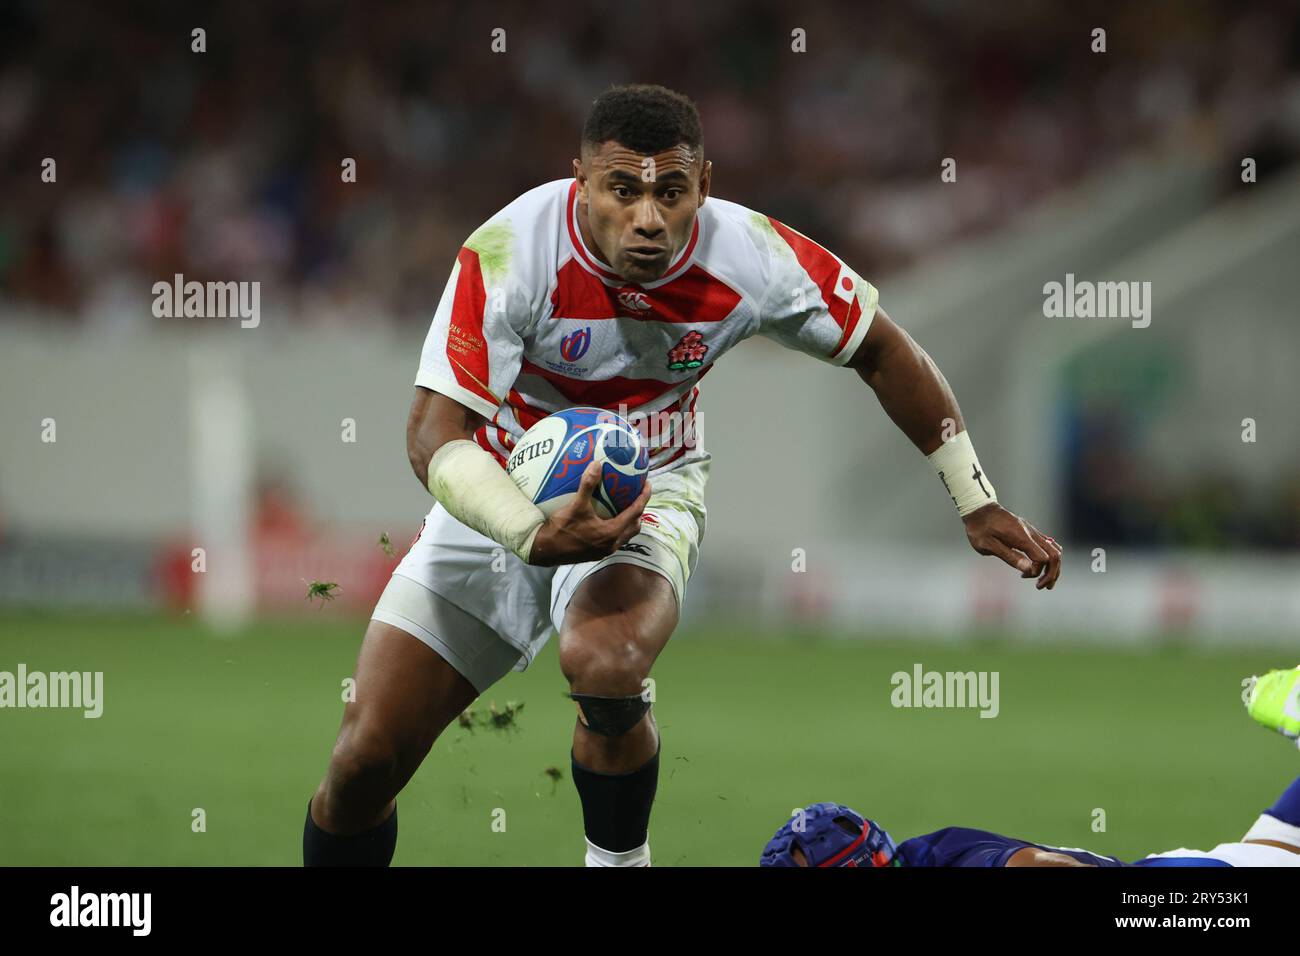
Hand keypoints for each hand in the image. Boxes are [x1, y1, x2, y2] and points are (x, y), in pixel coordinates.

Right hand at [527, 461, 650, 566]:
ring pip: (626, 535)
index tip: (647, 484)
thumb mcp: (576, 505)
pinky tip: (607, 519)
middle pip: (635, 525)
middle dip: (639, 511)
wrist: (545, 551)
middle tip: (636, 496)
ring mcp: (605, 550)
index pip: (636, 512)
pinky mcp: (597, 553)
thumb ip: (588, 485)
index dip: (643, 497)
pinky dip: (617, 528)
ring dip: (629, 521)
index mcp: (612, 532)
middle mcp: (612, 544)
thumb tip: (596, 464)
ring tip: (624, 506)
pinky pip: (615, 539)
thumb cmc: (561, 529)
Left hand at [962, 503, 1061, 589]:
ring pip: (1054, 550)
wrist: (979, 510)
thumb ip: (1009, 556)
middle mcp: (1031, 534)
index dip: (1038, 571)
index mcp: (1022, 538)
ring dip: (1053, 567)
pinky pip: (1048, 545)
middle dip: (1052, 573)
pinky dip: (1048, 558)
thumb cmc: (980, 529)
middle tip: (1042, 587)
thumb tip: (1028, 569)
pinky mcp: (1030, 532)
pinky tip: (1038, 565)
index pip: (1042, 558)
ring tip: (1044, 581)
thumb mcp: (988, 545)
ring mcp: (1032, 532)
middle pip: (1054, 555)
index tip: (1023, 576)